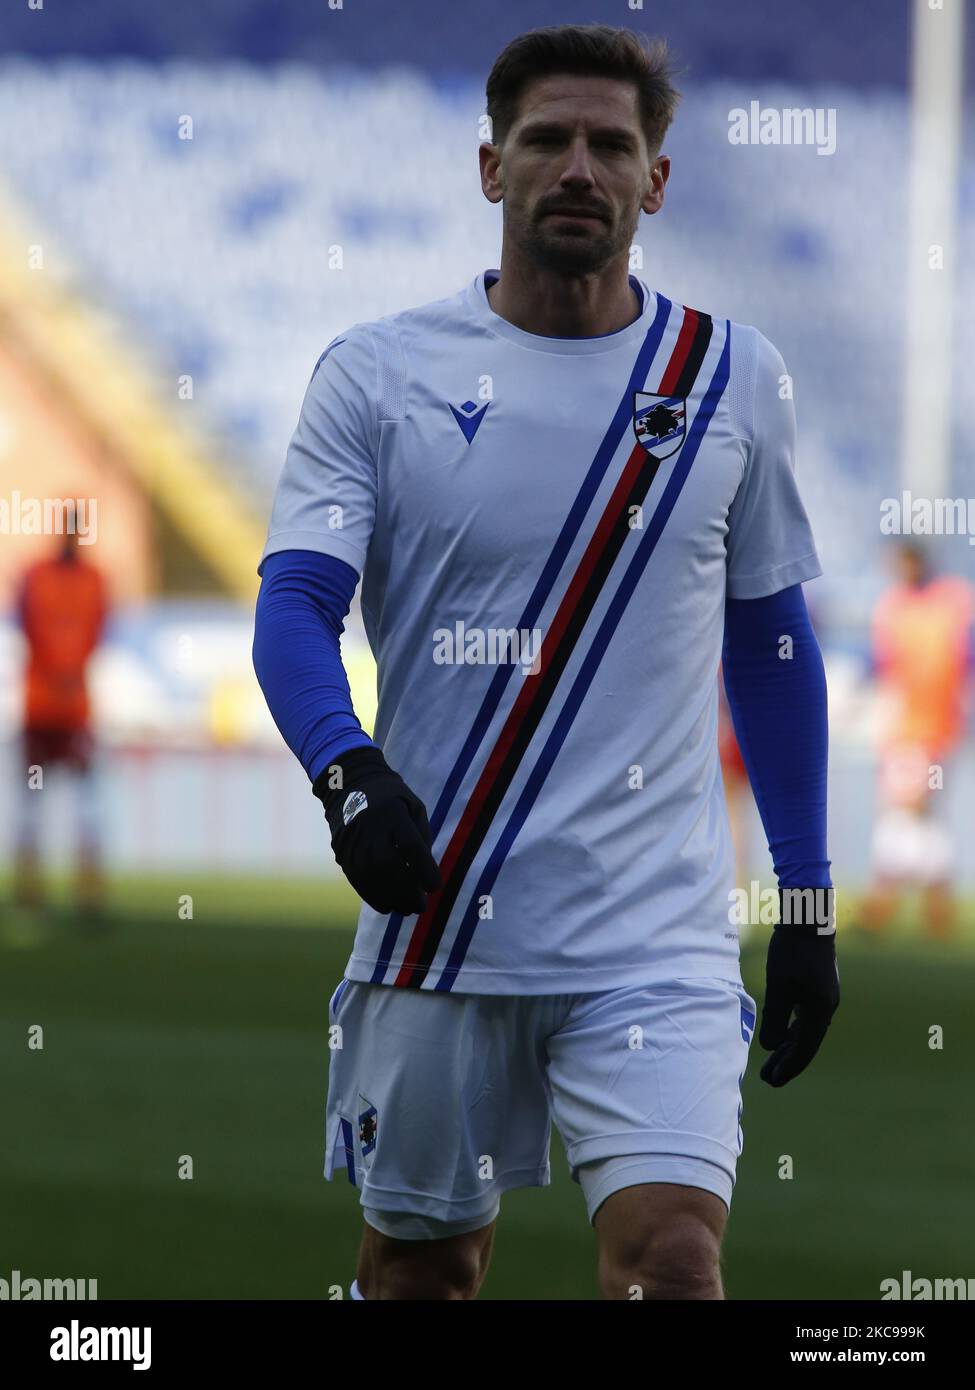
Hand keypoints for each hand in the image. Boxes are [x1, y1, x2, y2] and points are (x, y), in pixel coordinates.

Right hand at [314, 745, 441, 915]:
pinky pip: (357, 881)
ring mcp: (353, 842)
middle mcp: (370, 828)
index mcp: (393, 813)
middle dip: (407, 891)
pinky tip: (388, 906)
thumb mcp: (413, 807)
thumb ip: (421, 839)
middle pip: (387, 865)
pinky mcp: (342, 853)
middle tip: (421, 906)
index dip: (424, 869)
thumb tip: (424, 877)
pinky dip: (373, 897)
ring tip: (407, 909)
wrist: (349, 785)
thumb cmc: (392, 799)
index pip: (410, 845)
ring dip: (391, 898)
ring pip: (371, 877)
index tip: (435, 887)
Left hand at [760, 902, 839, 1086]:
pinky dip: (792, 1029)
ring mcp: (824, 996)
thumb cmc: (791, 952)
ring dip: (788, 1047)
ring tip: (771, 1061)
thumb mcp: (779, 987)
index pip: (804, 1049)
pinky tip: (781, 1034)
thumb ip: (775, 1019)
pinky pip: (805, 1017)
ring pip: (806, 1031)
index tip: (771, 1082)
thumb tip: (770, 1047)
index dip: (788, 1068)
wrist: (807, 918)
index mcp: (820, 1011)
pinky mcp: (818, 986)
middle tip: (767, 1078)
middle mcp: (826, 1007)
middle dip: (787, 1062)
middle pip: (806, 1043)